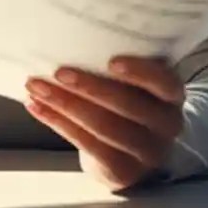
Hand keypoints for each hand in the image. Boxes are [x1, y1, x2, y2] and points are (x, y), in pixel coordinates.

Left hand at [24, 56, 184, 191]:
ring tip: (35, 86)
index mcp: (171, 95)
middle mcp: (167, 124)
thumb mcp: (132, 83)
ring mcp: (147, 151)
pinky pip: (87, 145)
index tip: (111, 61)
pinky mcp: (123, 170)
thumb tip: (68, 37)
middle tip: (59, 71)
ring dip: (65, 104)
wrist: (127, 152)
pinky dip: (57, 123)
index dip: (140, 72)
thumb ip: (115, 66)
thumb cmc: (124, 103)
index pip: (164, 82)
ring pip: (104, 127)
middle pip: (128, 105)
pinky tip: (36, 107)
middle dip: (90, 87)